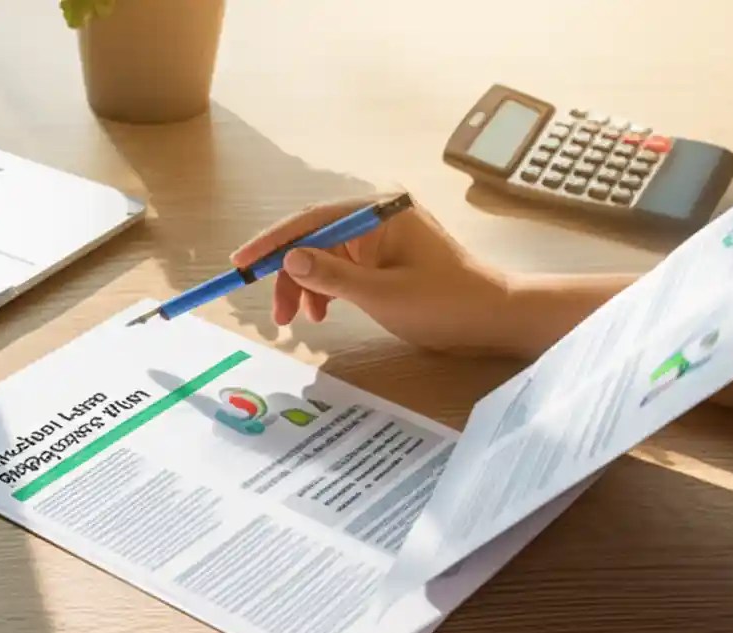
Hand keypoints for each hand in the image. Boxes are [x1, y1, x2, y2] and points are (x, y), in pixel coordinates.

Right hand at [230, 193, 510, 352]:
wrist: (492, 316)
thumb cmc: (446, 303)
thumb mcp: (383, 295)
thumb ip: (332, 277)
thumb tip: (289, 258)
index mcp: (379, 212)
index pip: (311, 219)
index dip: (271, 241)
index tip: (240, 263)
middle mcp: (376, 217)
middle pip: (312, 238)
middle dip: (288, 274)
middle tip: (276, 313)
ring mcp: (379, 237)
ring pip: (322, 256)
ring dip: (305, 286)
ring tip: (301, 321)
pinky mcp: (382, 258)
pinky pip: (339, 268)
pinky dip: (324, 290)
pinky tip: (321, 313)